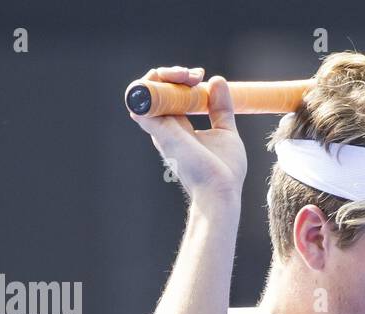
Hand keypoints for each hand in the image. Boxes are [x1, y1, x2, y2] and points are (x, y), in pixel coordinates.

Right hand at [128, 65, 247, 202]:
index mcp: (179, 127)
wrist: (220, 189)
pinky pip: (139, 100)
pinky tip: (167, 77)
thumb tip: (217, 80)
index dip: (182, 80)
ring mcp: (160, 128)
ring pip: (145, 90)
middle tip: (194, 74)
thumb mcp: (225, 131)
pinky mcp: (158, 129)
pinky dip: (146, 85)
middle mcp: (166, 126)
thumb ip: (221, 108)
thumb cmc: (224, 171)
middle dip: (173, 73)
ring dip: (162, 74)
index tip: (201, 77)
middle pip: (157, 90)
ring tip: (184, 75)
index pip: (170, 96)